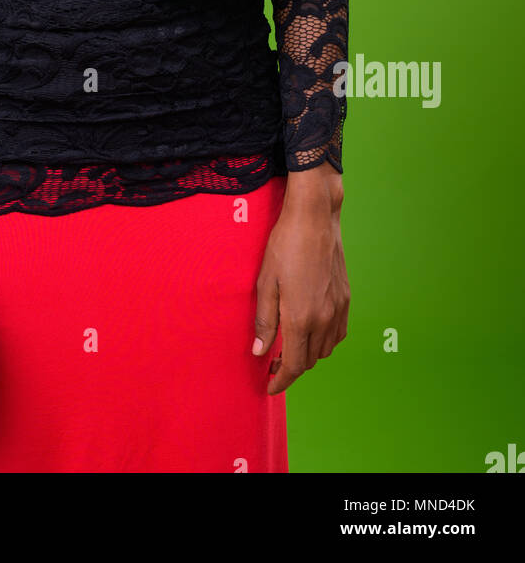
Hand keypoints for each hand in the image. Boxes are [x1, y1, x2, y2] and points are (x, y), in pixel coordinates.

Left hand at [252, 164, 348, 394]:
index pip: (293, 365)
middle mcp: (323, 319)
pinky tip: (311, 331)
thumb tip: (260, 351)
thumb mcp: (264, 282)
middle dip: (291, 368)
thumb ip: (263, 320)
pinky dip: (325, 341)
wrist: (315, 218)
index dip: (280, 381)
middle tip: (272, 362)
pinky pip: (338, 333)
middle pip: (309, 360)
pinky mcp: (345, 298)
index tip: (270, 387)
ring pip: (325, 349)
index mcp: (300, 318)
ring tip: (289, 346)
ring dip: (308, 355)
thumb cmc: (285, 245)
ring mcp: (338, 309)